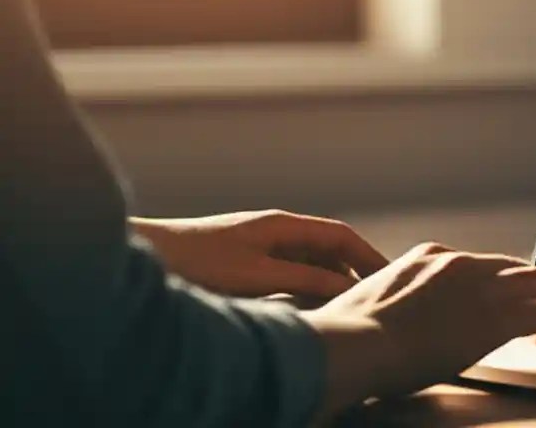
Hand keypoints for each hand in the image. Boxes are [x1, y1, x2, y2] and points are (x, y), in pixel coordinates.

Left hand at [131, 210, 388, 299]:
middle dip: (353, 272)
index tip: (392, 278)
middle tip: (374, 301)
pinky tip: (305, 310)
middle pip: (328, 250)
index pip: (341, 236)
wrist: (143, 256)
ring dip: (328, 283)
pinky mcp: (243, 263)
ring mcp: (258, 246)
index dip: (370, 256)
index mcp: (283, 225)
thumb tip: (346, 286)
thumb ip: (304, 280)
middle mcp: (274, 231)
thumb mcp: (257, 275)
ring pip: (308, 264)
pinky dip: (304, 289)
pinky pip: (287, 274)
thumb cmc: (196, 262)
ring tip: (345, 309)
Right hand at [303, 242, 535, 415]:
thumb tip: (394, 324)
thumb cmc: (346, 337)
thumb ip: (394, 305)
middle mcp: (460, 264)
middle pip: (517, 268)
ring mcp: (480, 286)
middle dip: (533, 294)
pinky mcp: (497, 316)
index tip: (501, 308)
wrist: (350, 344)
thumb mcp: (370, 307)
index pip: (482, 266)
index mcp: (429, 259)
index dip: (499, 288)